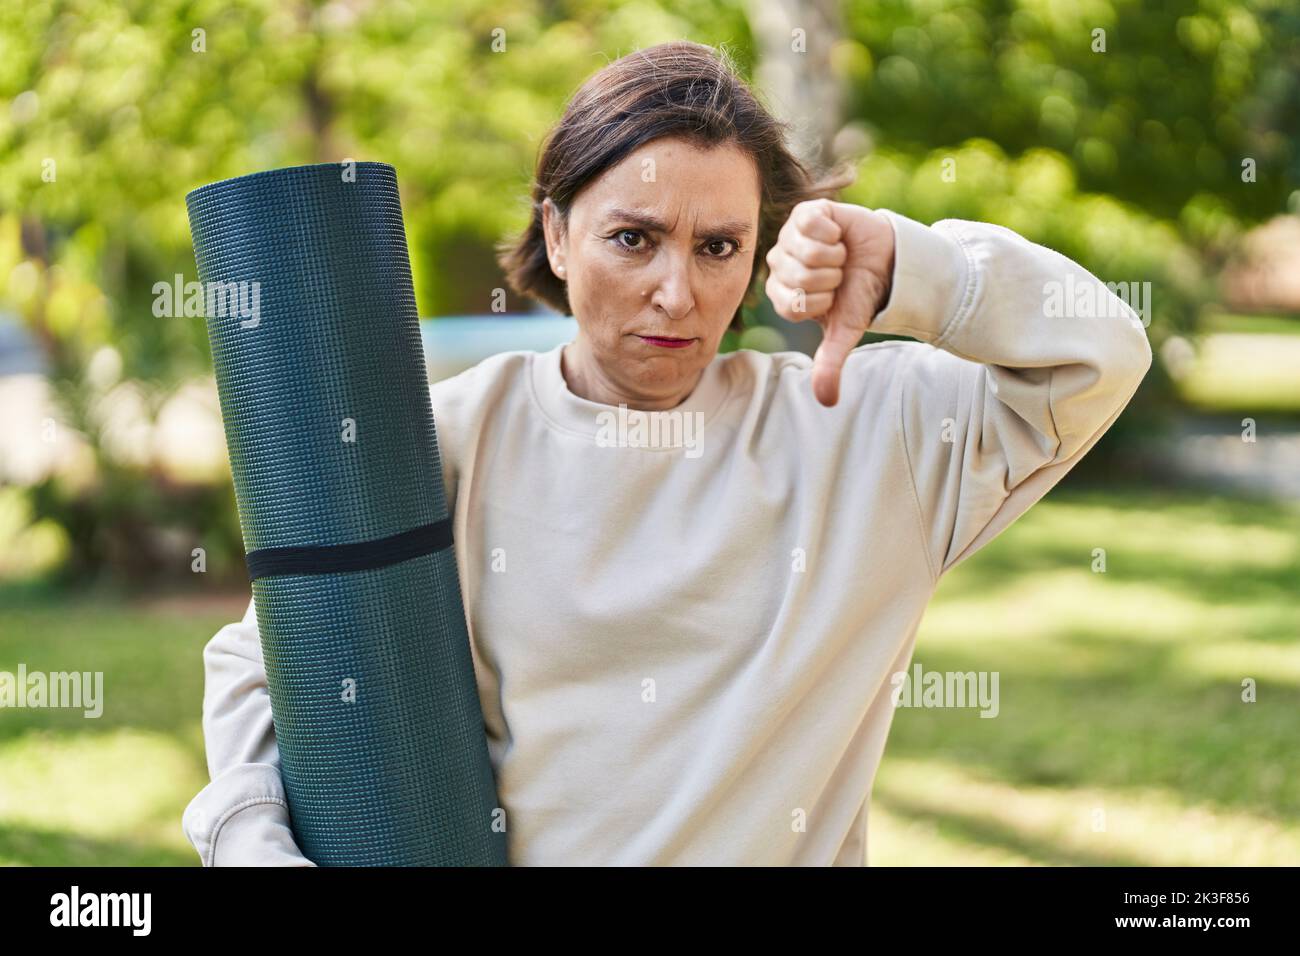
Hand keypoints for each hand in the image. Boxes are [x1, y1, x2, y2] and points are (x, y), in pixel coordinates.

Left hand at [765, 199, 895, 405]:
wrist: (886, 260)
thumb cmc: (859, 294)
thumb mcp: (846, 331)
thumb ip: (830, 363)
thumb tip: (826, 401)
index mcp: (781, 294)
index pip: (792, 304)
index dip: (820, 302)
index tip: (832, 298)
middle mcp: (779, 265)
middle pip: (799, 279)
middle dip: (829, 280)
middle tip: (838, 275)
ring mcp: (789, 237)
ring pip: (807, 253)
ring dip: (833, 257)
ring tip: (839, 256)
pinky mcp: (805, 213)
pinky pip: (811, 224)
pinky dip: (833, 231)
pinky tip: (838, 234)